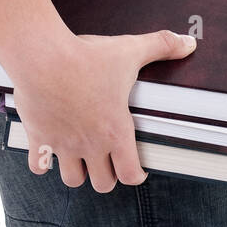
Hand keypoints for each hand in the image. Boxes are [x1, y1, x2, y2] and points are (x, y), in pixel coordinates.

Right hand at [10, 29, 196, 191]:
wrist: (42, 55)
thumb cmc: (85, 56)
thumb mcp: (129, 50)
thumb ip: (161, 46)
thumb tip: (188, 42)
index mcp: (115, 130)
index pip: (131, 175)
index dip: (136, 174)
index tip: (136, 168)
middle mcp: (90, 144)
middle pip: (102, 184)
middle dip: (107, 175)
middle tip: (107, 159)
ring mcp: (62, 144)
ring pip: (72, 180)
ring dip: (77, 172)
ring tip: (80, 156)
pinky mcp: (39, 138)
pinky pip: (38, 166)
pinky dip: (42, 163)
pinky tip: (47, 150)